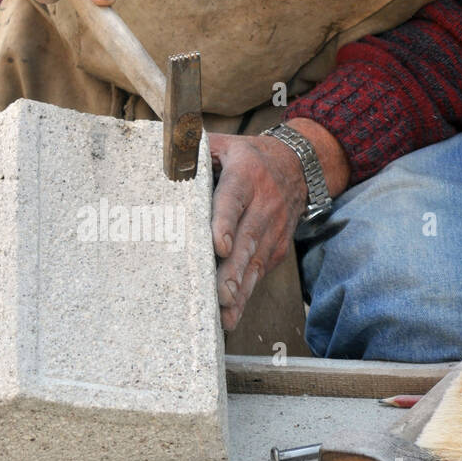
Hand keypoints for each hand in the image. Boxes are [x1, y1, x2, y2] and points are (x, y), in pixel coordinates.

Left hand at [208, 120, 349, 332]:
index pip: (234, 200)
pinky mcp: (277, 247)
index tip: (219, 247)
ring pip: (255, 261)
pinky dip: (246, 295)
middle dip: (233, 270)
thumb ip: (195, 152)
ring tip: (226, 312)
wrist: (298, 165)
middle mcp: (264, 203)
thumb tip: (164, 160)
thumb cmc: (248, 158)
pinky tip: (232, 315)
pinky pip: (260, 273)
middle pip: (247, 239)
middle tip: (221, 294)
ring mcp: (274, 228)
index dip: (226, 223)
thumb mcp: (225, 145)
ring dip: (241, 289)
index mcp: (246, 175)